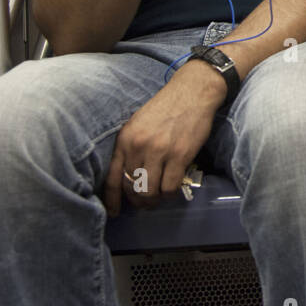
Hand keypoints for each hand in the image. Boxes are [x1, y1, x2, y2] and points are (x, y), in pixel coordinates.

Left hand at [103, 61, 226, 215]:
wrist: (192, 92)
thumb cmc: (166, 108)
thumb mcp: (138, 124)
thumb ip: (131, 147)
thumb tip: (128, 176)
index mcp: (125, 139)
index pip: (113, 178)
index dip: (112, 200)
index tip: (114, 213)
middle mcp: (139, 147)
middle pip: (132, 189)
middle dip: (138, 201)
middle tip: (145, 202)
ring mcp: (160, 151)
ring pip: (150, 192)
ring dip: (155, 200)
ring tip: (159, 198)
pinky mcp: (180, 155)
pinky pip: (170, 187)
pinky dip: (170, 193)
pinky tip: (172, 189)